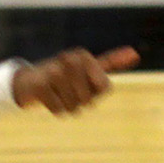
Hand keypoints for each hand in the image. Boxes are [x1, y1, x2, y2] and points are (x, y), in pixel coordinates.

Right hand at [12, 47, 140, 114]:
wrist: (28, 80)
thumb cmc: (65, 77)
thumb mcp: (88, 68)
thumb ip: (112, 61)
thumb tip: (135, 53)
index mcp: (82, 55)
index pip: (105, 87)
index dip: (96, 93)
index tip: (87, 84)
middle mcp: (68, 59)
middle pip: (88, 99)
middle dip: (81, 101)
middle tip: (70, 91)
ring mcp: (53, 71)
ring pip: (74, 106)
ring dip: (68, 106)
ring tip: (59, 94)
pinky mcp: (40, 85)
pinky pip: (60, 110)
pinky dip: (56, 109)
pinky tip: (49, 99)